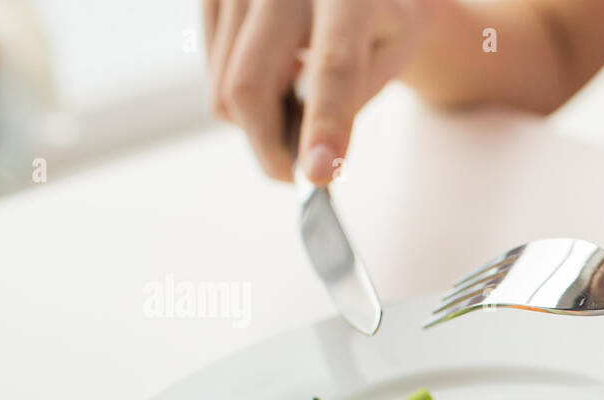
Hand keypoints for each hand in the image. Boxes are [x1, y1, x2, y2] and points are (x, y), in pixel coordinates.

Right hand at [204, 0, 426, 182]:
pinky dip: (242, 97)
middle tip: (295, 174)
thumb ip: (354, 99)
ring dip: (259, 123)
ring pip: (225, 89)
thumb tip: (311, 158)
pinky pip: (213, 75)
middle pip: (251, 86)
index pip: (334, 64)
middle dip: (270, 148)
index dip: (325, 123)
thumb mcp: (390, 55)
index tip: (318, 174)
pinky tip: (275, 78)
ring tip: (297, 107)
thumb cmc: (378, 21)